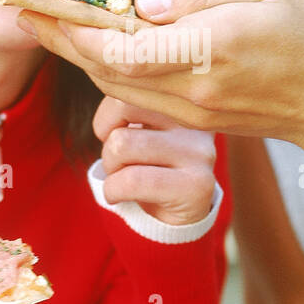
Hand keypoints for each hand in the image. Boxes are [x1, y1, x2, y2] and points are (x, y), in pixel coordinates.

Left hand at [19, 0, 303, 143]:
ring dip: (74, 55)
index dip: (75, 28)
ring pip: (114, 85)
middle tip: (20, 7)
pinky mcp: (190, 120)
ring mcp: (188, 111)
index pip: (123, 47)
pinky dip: (103, 68)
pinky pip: (133, 94)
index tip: (40, 4)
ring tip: (41, 22)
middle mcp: (191, 89)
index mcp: (209, 50)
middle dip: (59, 39)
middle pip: (105, 68)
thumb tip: (141, 4)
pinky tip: (87, 45)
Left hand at [94, 96, 216, 225]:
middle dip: (108, 143)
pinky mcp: (197, 185)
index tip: (110, 136)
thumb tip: (103, 85)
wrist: (175, 219)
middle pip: (124, 108)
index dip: (107, 116)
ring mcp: (201, 152)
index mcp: (181, 101)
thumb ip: (126, 106)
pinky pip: (132, 180)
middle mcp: (196, 120)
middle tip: (119, 163)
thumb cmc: (148, 169)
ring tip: (123, 179)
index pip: (131, 84)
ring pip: (122, 144)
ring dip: (110, 169)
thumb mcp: (138, 130)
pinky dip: (112, 191)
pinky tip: (119, 196)